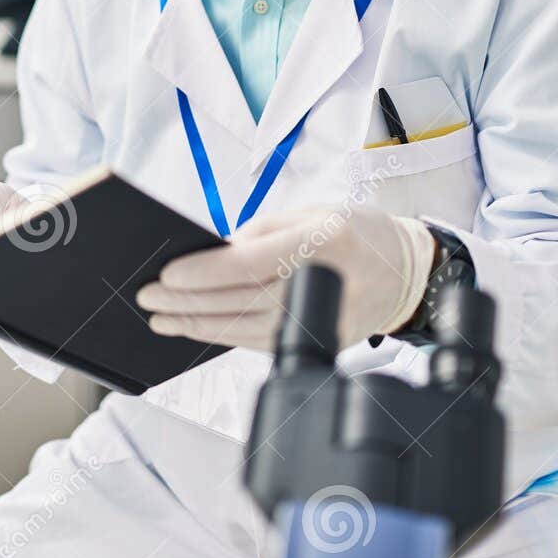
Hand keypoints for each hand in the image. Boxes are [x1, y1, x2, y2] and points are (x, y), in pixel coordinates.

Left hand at [137, 205, 434, 350]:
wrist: (408, 274)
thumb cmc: (358, 234)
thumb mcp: (313, 212)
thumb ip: (261, 232)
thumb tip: (210, 253)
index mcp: (324, 242)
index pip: (250, 264)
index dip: (203, 272)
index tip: (167, 273)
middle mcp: (324, 285)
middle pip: (241, 300)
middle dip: (187, 301)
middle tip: (149, 297)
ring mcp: (324, 321)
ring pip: (245, 330)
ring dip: (196, 325)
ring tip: (161, 317)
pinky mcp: (318, 344)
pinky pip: (258, 343)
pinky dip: (222, 336)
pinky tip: (196, 328)